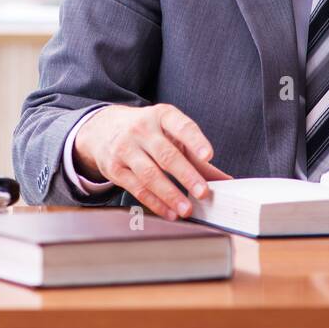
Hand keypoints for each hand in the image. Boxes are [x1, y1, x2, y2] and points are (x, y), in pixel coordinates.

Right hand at [74, 103, 231, 219]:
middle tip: (203, 193)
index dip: (195, 140)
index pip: (181, 126)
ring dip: (170, 194)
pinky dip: (155, 202)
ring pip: (149, 174)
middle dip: (186, 175)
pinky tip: (169, 212)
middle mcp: (142, 130)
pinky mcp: (114, 168)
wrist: (103, 129)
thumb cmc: (147, 132)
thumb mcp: (171, 134)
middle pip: (166, 154)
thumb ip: (197, 156)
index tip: (209, 155)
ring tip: (187, 209)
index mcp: (162, 116)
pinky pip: (137, 188)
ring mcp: (125, 148)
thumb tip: (225, 181)